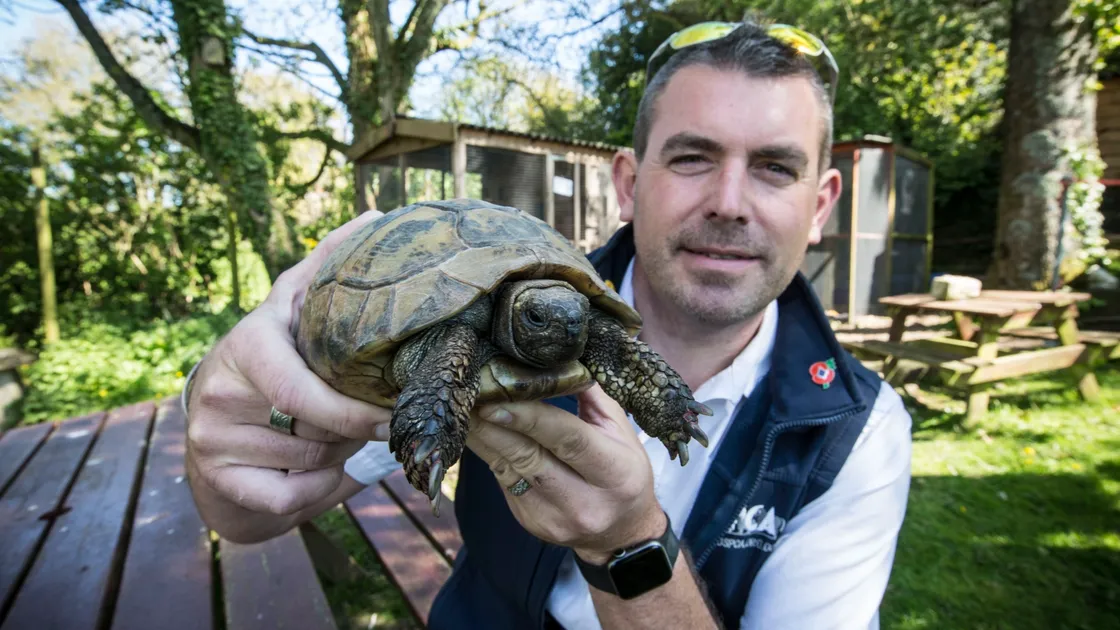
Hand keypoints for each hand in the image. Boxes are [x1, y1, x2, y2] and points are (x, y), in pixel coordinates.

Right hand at [186, 210, 391, 516]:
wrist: (213, 434)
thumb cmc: (270, 364)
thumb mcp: (292, 311)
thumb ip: (328, 267)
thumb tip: (377, 217)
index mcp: (248, 345)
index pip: (301, 389)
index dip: (352, 410)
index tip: (391, 416)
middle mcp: (219, 391)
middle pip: (317, 429)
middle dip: (348, 432)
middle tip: (358, 423)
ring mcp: (210, 440)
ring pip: (310, 463)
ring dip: (338, 459)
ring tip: (336, 441)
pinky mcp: (216, 482)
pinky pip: (290, 500)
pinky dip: (320, 492)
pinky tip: (324, 475)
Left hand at [466, 384, 666, 563]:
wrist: (621, 532)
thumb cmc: (622, 471)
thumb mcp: (621, 431)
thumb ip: (591, 395)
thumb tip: (556, 359)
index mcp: (615, 472)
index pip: (567, 439)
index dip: (530, 417)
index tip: (497, 398)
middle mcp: (584, 501)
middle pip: (529, 456)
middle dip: (493, 424)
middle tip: (469, 394)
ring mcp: (553, 518)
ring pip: (507, 471)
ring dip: (482, 437)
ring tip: (463, 409)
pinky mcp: (530, 523)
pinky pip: (503, 482)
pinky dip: (489, 453)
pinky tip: (476, 432)